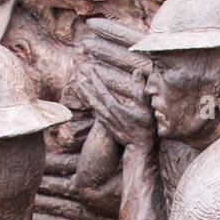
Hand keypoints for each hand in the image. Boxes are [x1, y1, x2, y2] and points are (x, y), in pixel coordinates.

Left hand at [76, 19, 154, 149]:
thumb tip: (137, 71)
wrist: (141, 151)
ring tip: (75, 84)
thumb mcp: (146, 108)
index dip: (94, 79)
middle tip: (73, 74)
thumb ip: (140, 90)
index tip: (87, 68)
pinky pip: (95, 112)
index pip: (101, 90)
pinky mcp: (108, 126)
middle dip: (83, 85)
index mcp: (115, 109)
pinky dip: (89, 104)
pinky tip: (87, 101)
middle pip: (91, 97)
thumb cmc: (147, 130)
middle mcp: (107, 115)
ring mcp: (106, 121)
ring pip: (91, 105)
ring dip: (83, 94)